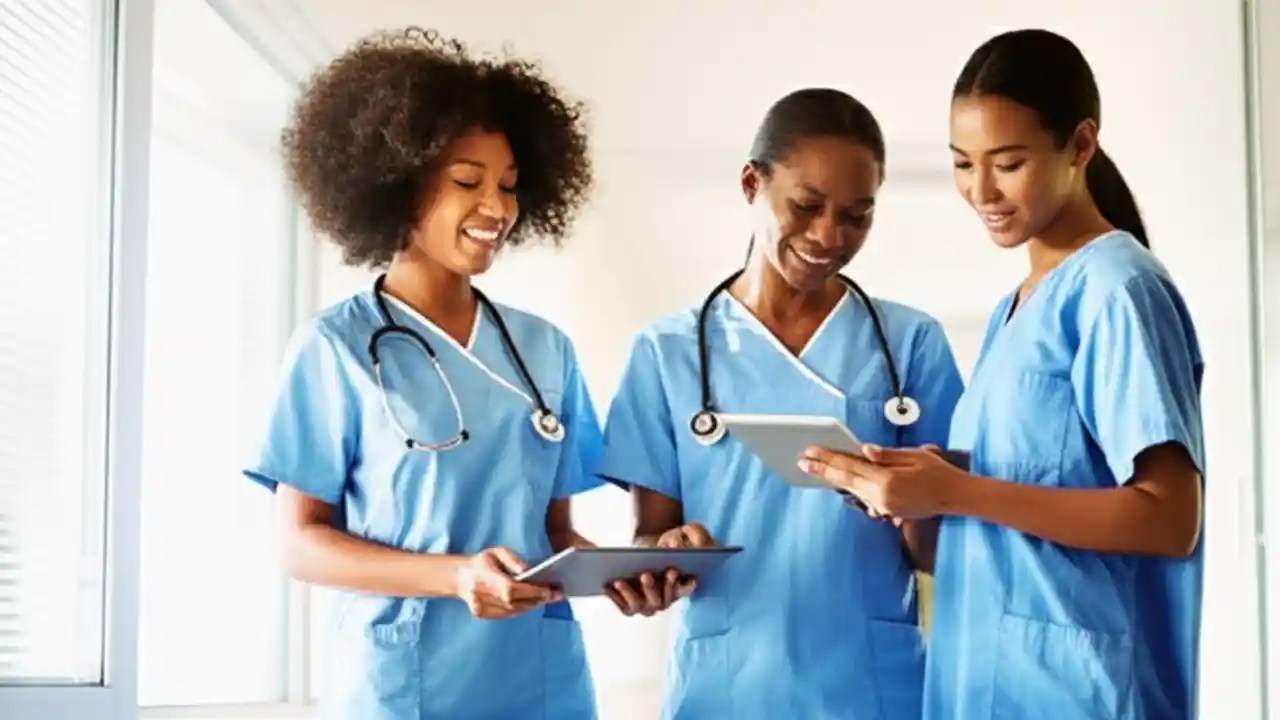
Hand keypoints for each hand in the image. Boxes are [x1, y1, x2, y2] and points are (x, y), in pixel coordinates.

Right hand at [456, 547, 561, 619]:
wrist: (460, 577)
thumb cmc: (482, 562)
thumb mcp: (498, 552)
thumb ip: (514, 561)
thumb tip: (530, 572)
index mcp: (483, 577)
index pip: (511, 589)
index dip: (533, 591)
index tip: (551, 590)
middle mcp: (480, 595)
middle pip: (514, 602)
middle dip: (537, 598)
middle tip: (556, 594)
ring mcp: (480, 608)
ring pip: (512, 611)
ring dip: (532, 605)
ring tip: (547, 598)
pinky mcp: (482, 615)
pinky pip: (507, 614)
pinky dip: (522, 609)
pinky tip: (532, 602)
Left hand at [605, 523, 713, 616]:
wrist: (637, 561)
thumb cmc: (655, 551)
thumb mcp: (668, 543)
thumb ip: (673, 544)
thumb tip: (674, 546)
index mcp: (679, 588)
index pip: (685, 589)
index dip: (684, 584)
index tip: (674, 571)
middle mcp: (664, 602)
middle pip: (662, 600)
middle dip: (651, 587)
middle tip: (645, 574)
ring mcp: (647, 608)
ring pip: (640, 606)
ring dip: (630, 593)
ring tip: (619, 581)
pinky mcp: (631, 609)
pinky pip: (624, 608)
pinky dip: (615, 597)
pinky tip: (606, 586)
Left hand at [798, 444, 964, 519]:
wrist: (955, 497)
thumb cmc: (938, 472)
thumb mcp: (915, 456)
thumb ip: (887, 455)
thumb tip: (864, 450)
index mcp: (888, 481)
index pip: (851, 467)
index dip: (829, 459)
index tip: (811, 452)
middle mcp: (882, 497)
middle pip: (846, 480)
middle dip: (822, 469)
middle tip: (801, 460)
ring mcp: (883, 506)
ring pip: (851, 489)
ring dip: (831, 477)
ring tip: (813, 467)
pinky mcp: (886, 510)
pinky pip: (862, 495)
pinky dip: (847, 485)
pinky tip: (836, 479)